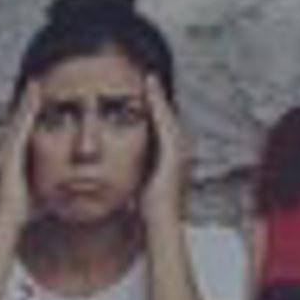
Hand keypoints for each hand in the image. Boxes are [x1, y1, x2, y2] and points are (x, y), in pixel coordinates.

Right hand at [0, 84, 41, 240]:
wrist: (6, 226)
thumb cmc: (23, 215)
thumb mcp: (38, 193)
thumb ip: (48, 186)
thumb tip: (67, 186)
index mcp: (13, 161)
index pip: (22, 133)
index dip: (29, 116)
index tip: (40, 100)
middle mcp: (6, 155)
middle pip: (17, 123)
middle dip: (26, 104)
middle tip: (35, 83)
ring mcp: (5, 156)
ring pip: (17, 123)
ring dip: (25, 104)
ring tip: (35, 85)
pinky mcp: (9, 158)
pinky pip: (19, 132)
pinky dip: (26, 116)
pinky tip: (34, 102)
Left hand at [139, 74, 187, 233]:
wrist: (160, 222)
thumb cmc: (148, 208)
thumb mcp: (141, 184)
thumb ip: (137, 172)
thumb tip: (121, 167)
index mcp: (169, 156)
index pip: (161, 126)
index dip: (154, 108)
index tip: (143, 92)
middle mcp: (177, 150)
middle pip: (167, 116)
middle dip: (158, 97)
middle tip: (148, 77)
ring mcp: (178, 150)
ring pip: (167, 116)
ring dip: (158, 97)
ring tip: (148, 79)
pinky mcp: (173, 151)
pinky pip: (164, 123)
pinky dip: (158, 107)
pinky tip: (149, 94)